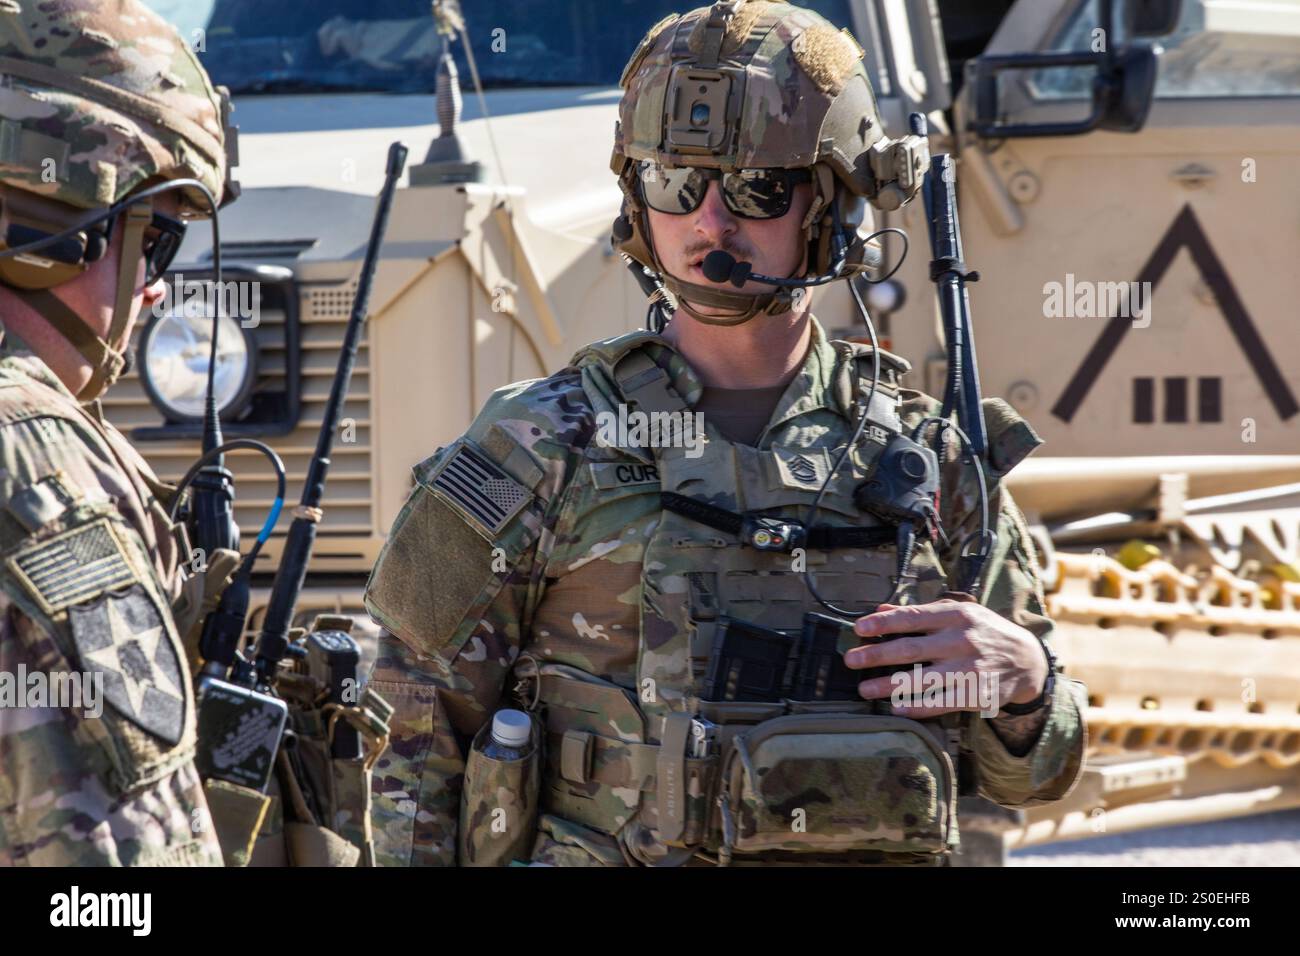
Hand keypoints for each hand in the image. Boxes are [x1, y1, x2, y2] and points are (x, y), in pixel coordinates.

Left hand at [844, 598, 1048, 717]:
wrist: (1027, 660)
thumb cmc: (984, 632)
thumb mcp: (958, 613)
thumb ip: (919, 612)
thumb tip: (879, 609)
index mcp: (955, 615)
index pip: (911, 617)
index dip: (882, 623)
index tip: (858, 628)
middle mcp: (962, 640)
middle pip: (910, 649)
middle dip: (876, 655)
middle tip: (851, 660)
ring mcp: (970, 668)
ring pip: (921, 679)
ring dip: (888, 685)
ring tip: (864, 688)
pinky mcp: (977, 694)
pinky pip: (940, 703)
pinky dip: (916, 708)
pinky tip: (895, 709)